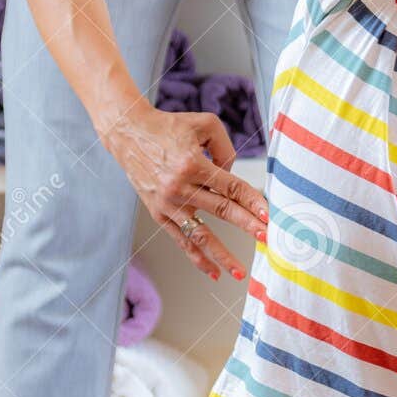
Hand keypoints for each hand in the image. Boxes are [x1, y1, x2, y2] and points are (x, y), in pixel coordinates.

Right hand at [104, 104, 268, 281]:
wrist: (128, 133)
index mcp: (193, 164)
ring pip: (201, 234)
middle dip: (247, 226)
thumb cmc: (169, 126)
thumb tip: (232, 176)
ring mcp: (168, 203)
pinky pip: (181, 240)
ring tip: (240, 272)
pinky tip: (213, 272)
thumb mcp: (204, 124)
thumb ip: (226, 149)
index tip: (268, 215)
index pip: (231, 187)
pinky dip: (197, 257)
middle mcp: (180, 186)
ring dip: (222, 254)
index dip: (252, 202)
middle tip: (266, 239)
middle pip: (222, 211)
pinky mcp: (158, 213)